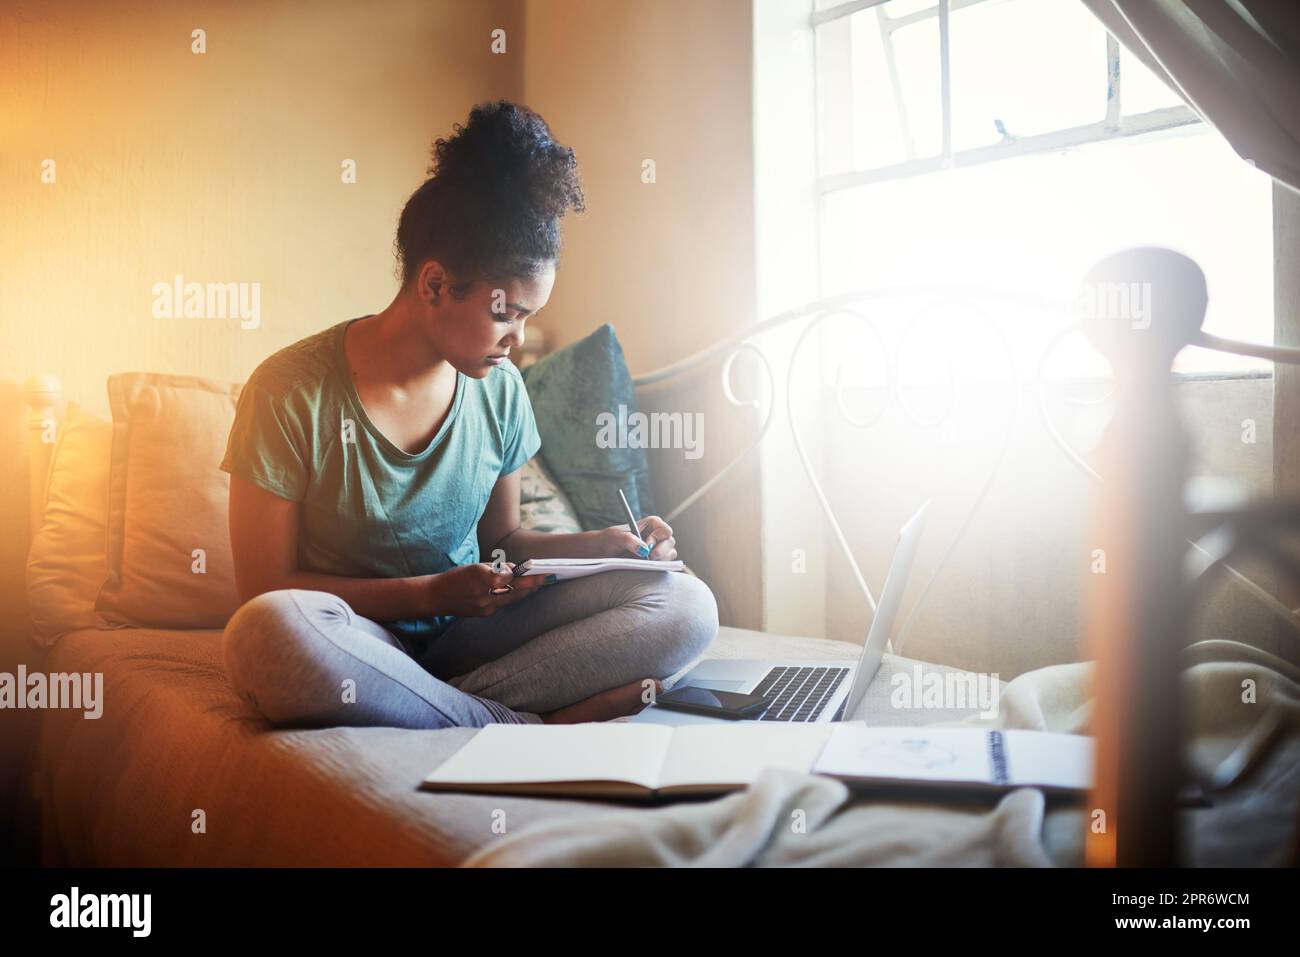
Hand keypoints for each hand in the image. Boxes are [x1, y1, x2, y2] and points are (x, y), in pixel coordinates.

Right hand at [427, 562, 549, 617]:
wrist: (436, 597)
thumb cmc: (456, 577)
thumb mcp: (475, 567)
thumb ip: (496, 568)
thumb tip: (514, 570)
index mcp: (483, 578)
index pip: (513, 577)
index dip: (531, 576)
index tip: (546, 574)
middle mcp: (485, 595)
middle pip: (516, 591)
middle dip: (533, 585)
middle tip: (550, 578)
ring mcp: (485, 607)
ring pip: (512, 598)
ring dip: (525, 591)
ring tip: (537, 584)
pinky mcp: (485, 614)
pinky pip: (503, 604)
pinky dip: (511, 596)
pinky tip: (518, 591)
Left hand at [595, 515, 677, 561]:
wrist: (602, 554)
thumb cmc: (608, 540)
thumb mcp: (615, 537)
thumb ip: (628, 540)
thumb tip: (643, 549)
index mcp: (651, 524)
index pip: (664, 529)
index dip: (658, 537)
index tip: (647, 544)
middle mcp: (657, 536)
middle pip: (670, 542)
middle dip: (662, 551)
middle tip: (649, 557)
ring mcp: (658, 549)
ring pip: (670, 554)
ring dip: (660, 560)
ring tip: (645, 563)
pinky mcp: (655, 562)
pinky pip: (664, 565)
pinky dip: (658, 567)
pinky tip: (646, 568)